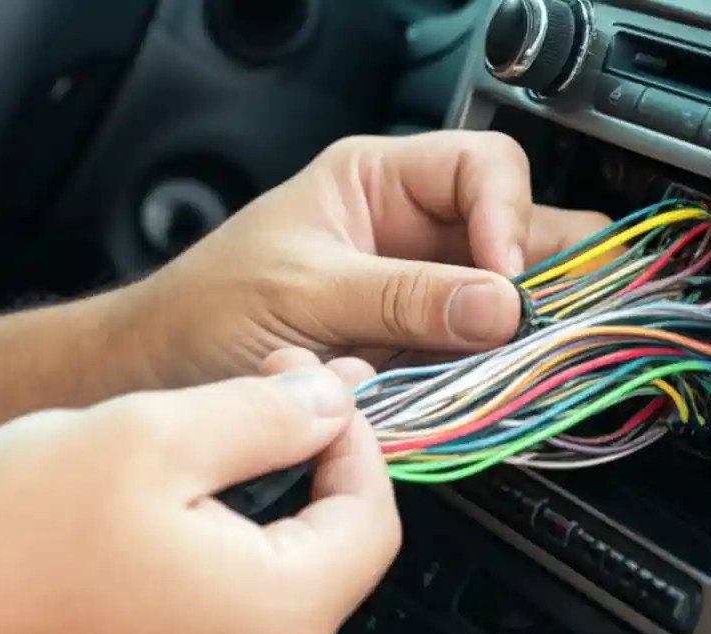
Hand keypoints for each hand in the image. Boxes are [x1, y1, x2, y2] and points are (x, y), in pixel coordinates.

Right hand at [0, 351, 395, 633]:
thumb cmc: (1, 540)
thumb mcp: (154, 434)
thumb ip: (269, 414)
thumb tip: (334, 402)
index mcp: (276, 617)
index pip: (372, 515)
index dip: (353, 437)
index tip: (311, 385)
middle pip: (331, 552)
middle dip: (307, 465)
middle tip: (258, 397)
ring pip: (280, 582)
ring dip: (262, 508)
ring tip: (202, 450)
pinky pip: (230, 620)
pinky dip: (223, 560)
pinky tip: (168, 517)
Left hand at [122, 130, 610, 386]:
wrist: (162, 380)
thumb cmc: (204, 311)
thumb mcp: (303, 293)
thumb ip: (402, 297)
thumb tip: (501, 304)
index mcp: (380, 183)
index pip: (485, 168)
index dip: (508, 217)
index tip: (506, 279)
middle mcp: (412, 233)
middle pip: (517, 230)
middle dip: (541, 275)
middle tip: (548, 325)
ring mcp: (421, 298)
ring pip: (512, 299)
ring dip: (525, 331)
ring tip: (531, 364)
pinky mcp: (421, 355)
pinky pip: (484, 355)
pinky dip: (502, 372)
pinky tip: (509, 388)